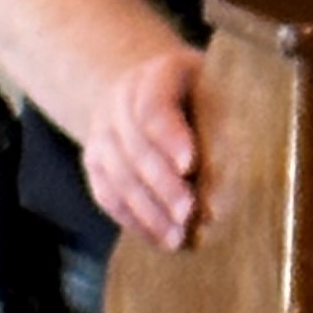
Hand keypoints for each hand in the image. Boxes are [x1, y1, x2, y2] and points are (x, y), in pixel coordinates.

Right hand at [83, 44, 205, 249]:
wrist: (150, 90)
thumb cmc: (200, 98)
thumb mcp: (216, 98)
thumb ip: (218, 137)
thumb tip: (215, 199)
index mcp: (158, 74)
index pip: (156, 106)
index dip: (171, 137)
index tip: (190, 166)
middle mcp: (121, 101)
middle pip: (137, 148)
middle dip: (164, 185)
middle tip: (189, 213)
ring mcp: (103, 132)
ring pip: (120, 177)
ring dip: (149, 212)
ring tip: (178, 237)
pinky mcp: (95, 163)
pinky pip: (108, 195)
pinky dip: (134, 220)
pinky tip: (160, 239)